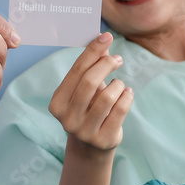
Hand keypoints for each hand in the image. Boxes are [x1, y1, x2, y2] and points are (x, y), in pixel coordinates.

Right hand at [48, 32, 131, 151]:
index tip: (106, 37)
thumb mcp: (84, 91)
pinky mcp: (104, 140)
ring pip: (107, 96)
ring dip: (117, 84)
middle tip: (117, 59)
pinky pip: (120, 110)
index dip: (92, 51)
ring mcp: (85, 131)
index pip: (76, 71)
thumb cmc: (87, 110)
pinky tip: (127, 93)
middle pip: (89, 82)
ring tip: (119, 84)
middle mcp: (67, 118)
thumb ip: (91, 69)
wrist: (91, 147)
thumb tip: (104, 45)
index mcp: (57, 103)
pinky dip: (127, 97)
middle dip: (106, 65)